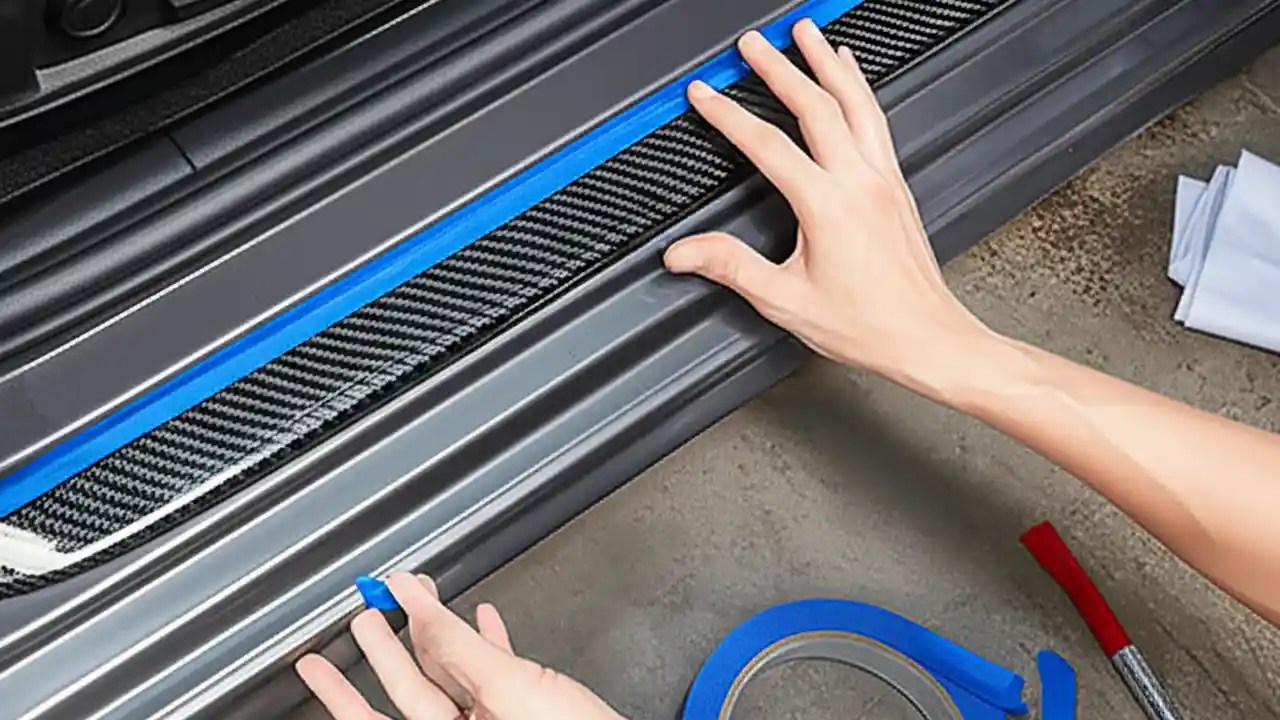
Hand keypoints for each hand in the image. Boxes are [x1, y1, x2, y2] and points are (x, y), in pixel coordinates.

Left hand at [296, 573, 624, 719]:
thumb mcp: (510, 692)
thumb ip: (463, 653)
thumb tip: (419, 613)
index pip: (403, 687)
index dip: (385, 639)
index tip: (381, 596)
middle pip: (412, 690)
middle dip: (386, 648)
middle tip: (364, 614)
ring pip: (452, 682)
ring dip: (437, 638)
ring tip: (416, 607)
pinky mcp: (526, 719)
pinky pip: (494, 681)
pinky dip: (489, 646)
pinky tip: (486, 622)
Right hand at [665, 20, 998, 397]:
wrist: (927, 338)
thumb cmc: (868, 325)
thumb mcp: (786, 301)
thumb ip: (731, 268)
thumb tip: (685, 253)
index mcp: (828, 206)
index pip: (768, 145)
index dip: (730, 115)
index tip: (706, 94)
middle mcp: (860, 183)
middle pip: (815, 106)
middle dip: (779, 68)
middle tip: (752, 44)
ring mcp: (883, 179)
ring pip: (854, 103)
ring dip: (826, 63)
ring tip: (806, 34)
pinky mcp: (897, 186)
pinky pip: (876, 120)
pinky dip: (859, 89)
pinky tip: (852, 75)